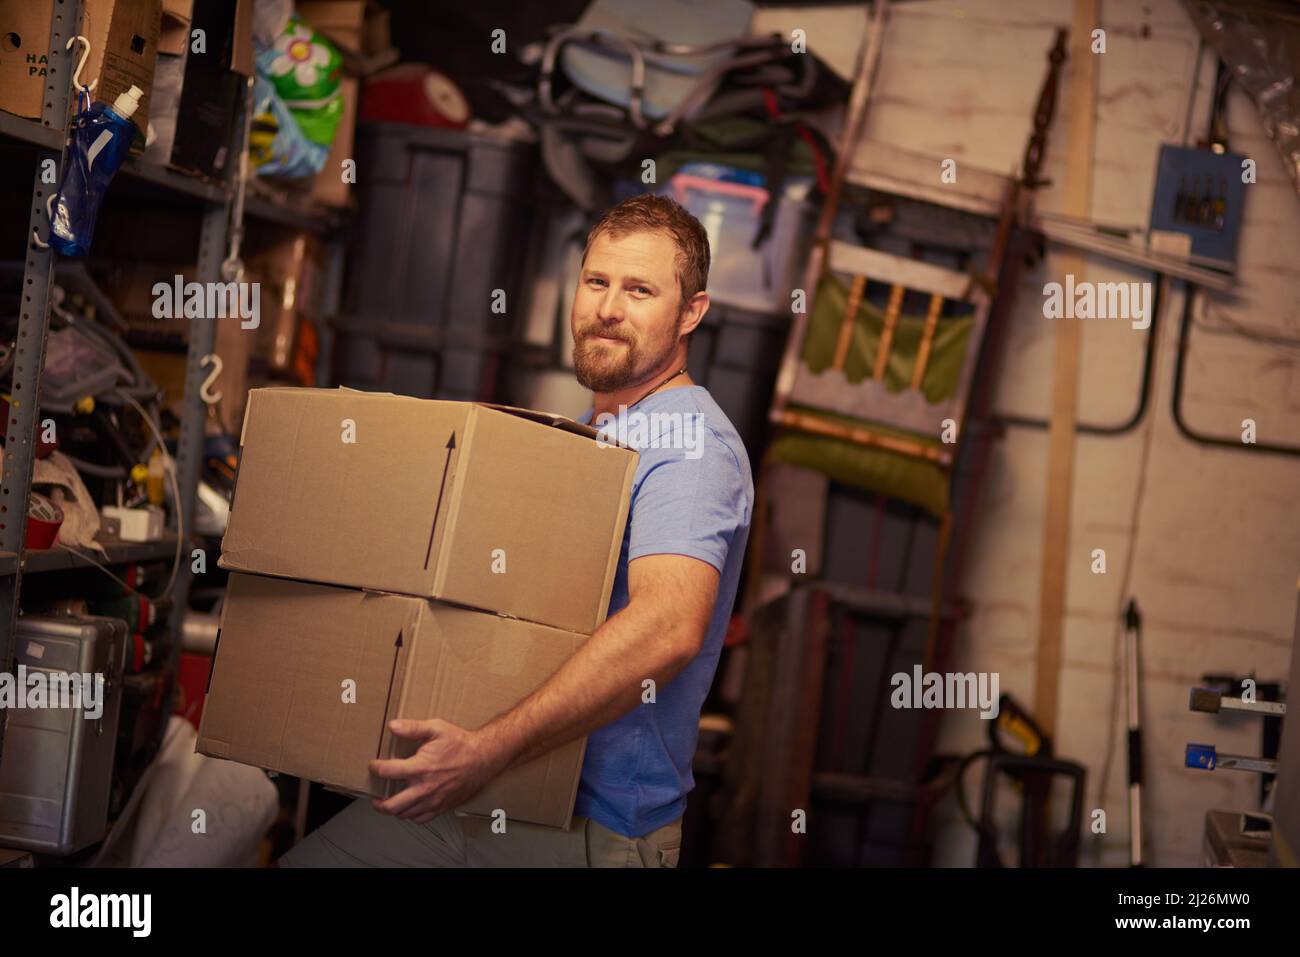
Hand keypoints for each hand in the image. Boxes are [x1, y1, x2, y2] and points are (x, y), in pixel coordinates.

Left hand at [369, 718, 509, 824]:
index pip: (388, 772)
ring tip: (390, 803)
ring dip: (394, 810)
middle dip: (379, 803)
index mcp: (420, 767)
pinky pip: (421, 819)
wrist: (483, 758)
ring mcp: (433, 800)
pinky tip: (409, 808)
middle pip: (392, 805)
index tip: (373, 765)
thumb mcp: (436, 728)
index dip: (376, 768)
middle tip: (375, 798)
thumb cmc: (460, 743)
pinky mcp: (442, 807)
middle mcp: (425, 788)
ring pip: (405, 814)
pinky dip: (411, 816)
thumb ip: (413, 728)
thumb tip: (393, 726)